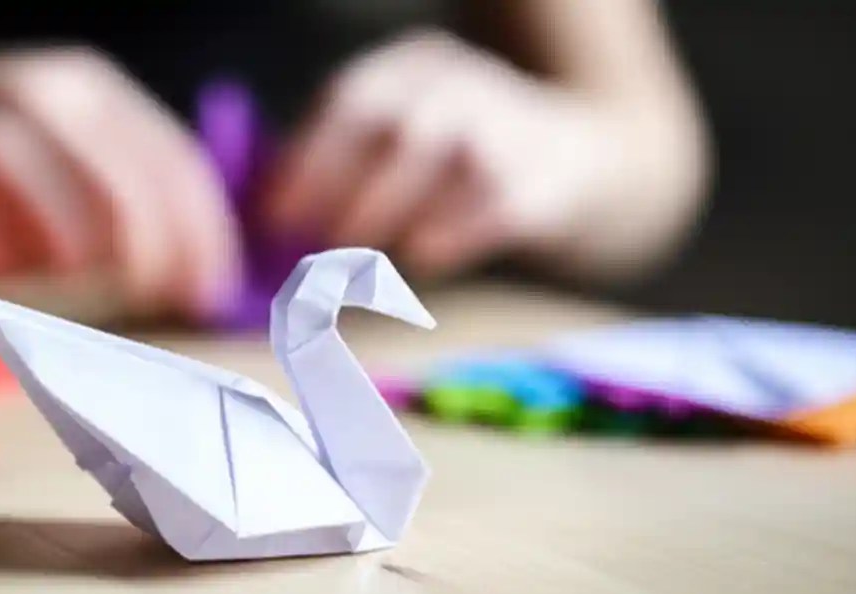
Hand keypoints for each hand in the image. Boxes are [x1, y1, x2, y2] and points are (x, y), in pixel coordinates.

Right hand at [0, 49, 238, 317]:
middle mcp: (47, 100)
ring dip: (85, 279)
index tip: (217, 284)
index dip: (206, 232)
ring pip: (75, 241)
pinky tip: (4, 265)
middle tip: (168, 306)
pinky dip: (21, 276)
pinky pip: (10, 257)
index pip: (175, 164)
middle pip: (136, 206)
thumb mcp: (56, 127)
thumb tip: (196, 257)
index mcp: (86, 86)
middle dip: (161, 269)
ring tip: (69, 282)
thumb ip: (120, 173)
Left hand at [267, 32, 625, 275]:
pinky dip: (459, 229)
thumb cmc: (462, 167)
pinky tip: (423, 258)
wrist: (592, 159)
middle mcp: (464, 83)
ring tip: (356, 263)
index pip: (352, 97)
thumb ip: (338, 173)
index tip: (274, 217)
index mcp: (415, 67)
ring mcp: (514, 124)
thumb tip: (263, 226)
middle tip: (311, 247)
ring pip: (454, 157)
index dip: (308, 158)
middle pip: (399, 124)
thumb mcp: (402, 144)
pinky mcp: (554, 179)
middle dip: (346, 188)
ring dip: (396, 210)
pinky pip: (505, 201)